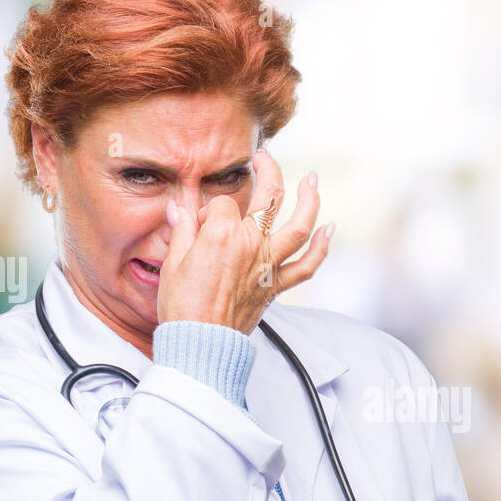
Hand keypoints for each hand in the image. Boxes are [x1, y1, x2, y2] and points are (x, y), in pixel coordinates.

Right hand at [157, 150, 333, 334]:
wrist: (201, 343)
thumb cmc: (183, 307)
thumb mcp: (173, 262)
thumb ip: (182, 230)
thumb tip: (179, 208)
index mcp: (222, 234)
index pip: (222, 204)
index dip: (208, 210)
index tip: (197, 225)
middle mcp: (252, 245)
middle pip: (269, 197)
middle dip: (268, 170)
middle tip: (264, 157)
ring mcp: (269, 265)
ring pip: (300, 225)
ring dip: (310, 199)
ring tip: (312, 180)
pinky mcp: (276, 286)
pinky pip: (307, 265)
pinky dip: (321, 248)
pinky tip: (328, 230)